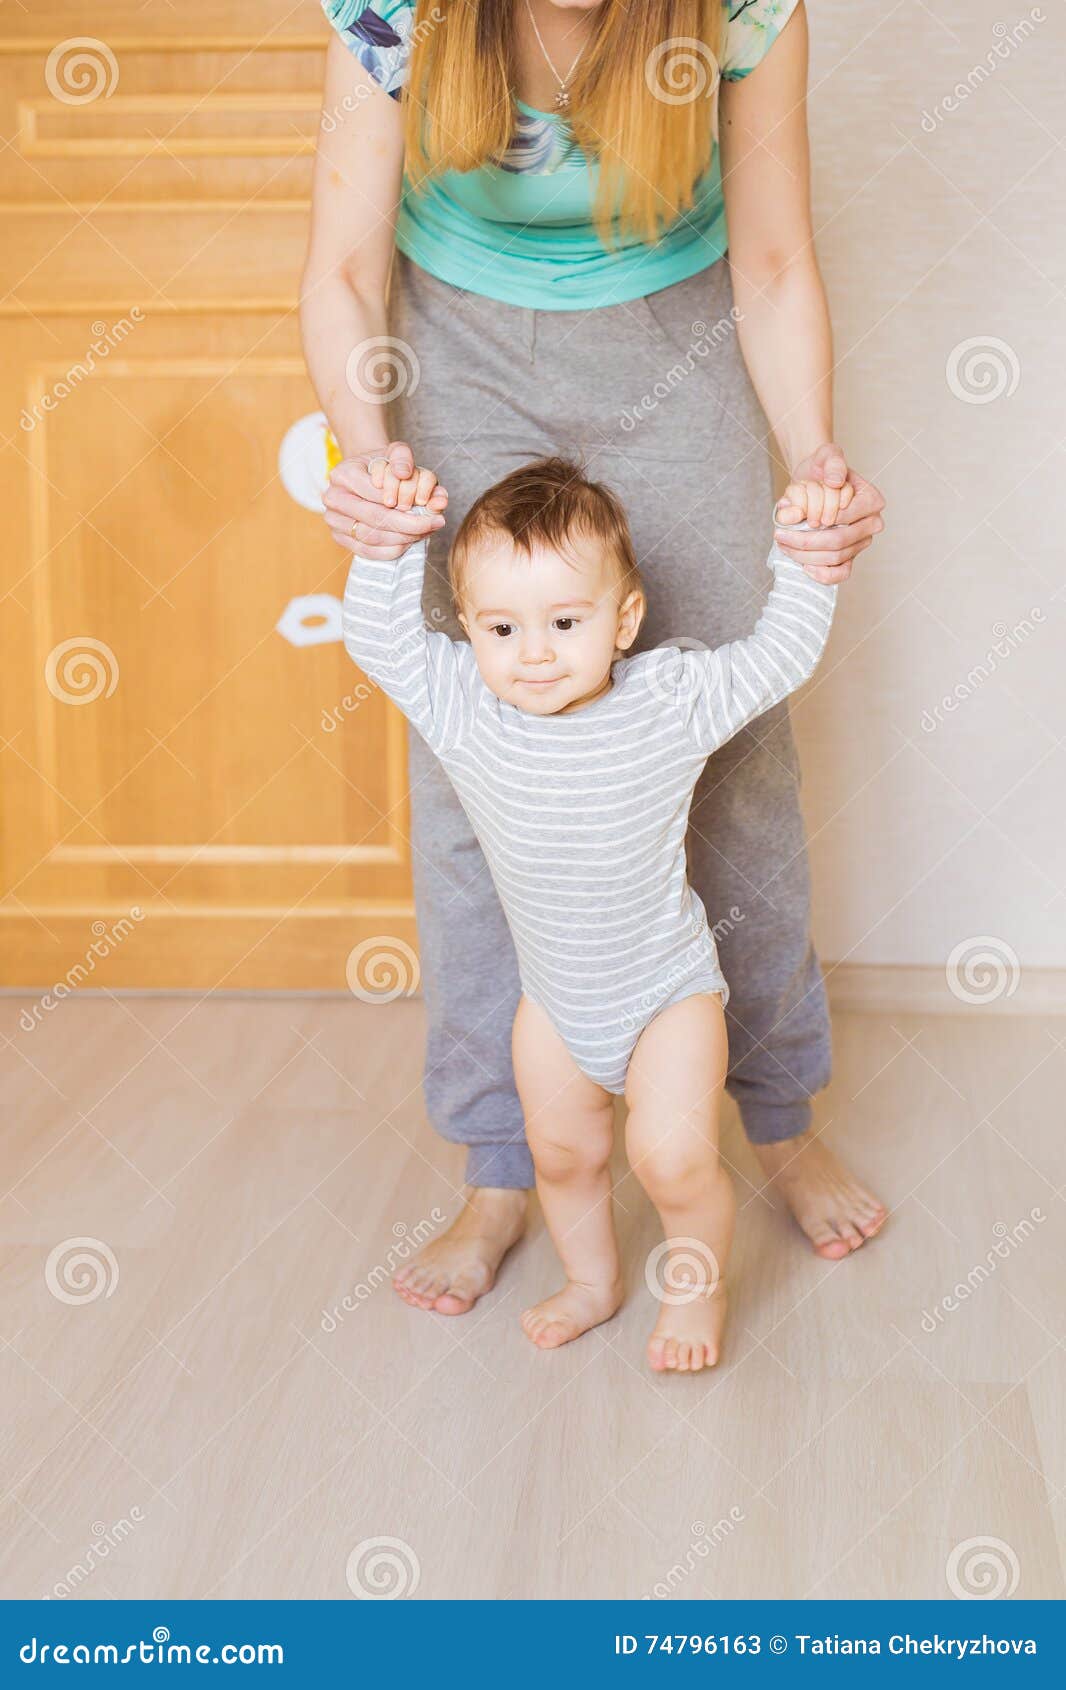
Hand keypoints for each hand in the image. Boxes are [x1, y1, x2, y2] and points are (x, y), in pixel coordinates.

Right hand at [323, 439, 447, 558]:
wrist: (363, 477)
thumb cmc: (381, 465)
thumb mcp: (393, 452)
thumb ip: (403, 456)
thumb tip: (405, 473)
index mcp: (342, 473)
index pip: (377, 494)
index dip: (405, 503)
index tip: (430, 508)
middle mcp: (333, 497)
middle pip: (374, 518)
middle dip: (409, 524)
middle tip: (435, 523)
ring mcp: (333, 520)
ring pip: (372, 537)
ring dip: (404, 538)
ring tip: (426, 531)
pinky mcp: (339, 538)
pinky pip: (368, 552)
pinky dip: (392, 549)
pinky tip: (410, 542)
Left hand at [773, 443, 885, 583]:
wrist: (816, 481)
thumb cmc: (823, 469)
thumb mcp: (827, 455)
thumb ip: (833, 462)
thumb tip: (835, 482)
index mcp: (872, 500)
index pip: (843, 517)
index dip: (818, 519)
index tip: (797, 517)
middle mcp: (871, 523)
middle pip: (838, 542)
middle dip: (805, 541)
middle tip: (780, 535)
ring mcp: (861, 542)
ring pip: (834, 558)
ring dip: (805, 555)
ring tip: (784, 543)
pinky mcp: (851, 557)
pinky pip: (840, 573)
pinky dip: (821, 574)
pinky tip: (804, 566)